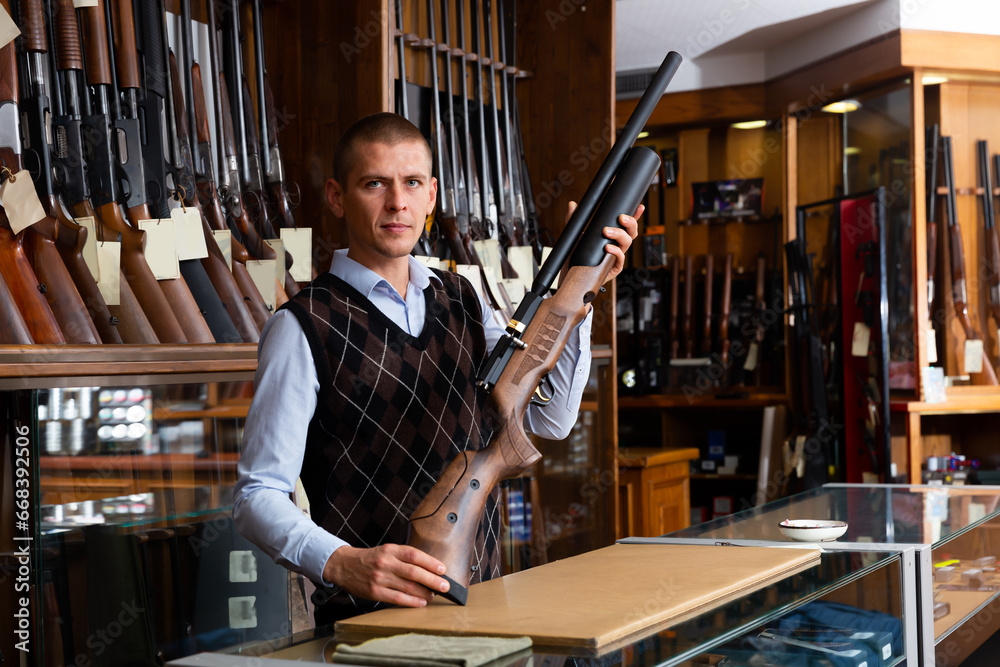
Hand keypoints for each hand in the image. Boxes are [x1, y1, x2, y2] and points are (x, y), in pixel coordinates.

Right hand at [322, 544, 449, 607]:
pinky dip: (411, 602)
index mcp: (390, 550)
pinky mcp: (375, 592)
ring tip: (433, 595)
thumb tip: (428, 568)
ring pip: (407, 587)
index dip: (431, 562)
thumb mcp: (387, 551)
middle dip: (432, 580)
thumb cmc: (371, 558)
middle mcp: (386, 563)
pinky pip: (397, 598)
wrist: (344, 565)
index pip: (414, 555)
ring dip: (424, 592)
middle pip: (414, 572)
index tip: (443, 569)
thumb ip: (404, 557)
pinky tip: (420, 602)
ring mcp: (380, 578)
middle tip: (445, 586)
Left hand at [564, 201, 642, 283]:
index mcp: (613, 237)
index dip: (635, 215)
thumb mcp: (575, 234)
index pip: (627, 225)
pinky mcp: (614, 268)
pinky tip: (608, 248)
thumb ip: (574, 219)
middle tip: (621, 217)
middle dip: (630, 223)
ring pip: (627, 243)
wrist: (570, 274)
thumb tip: (572, 204)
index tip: (639, 206)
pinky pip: (620, 259)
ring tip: (606, 231)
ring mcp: (617, 257)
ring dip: (619, 235)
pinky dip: (615, 252)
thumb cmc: (576, 255)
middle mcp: (617, 246)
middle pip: (632, 232)